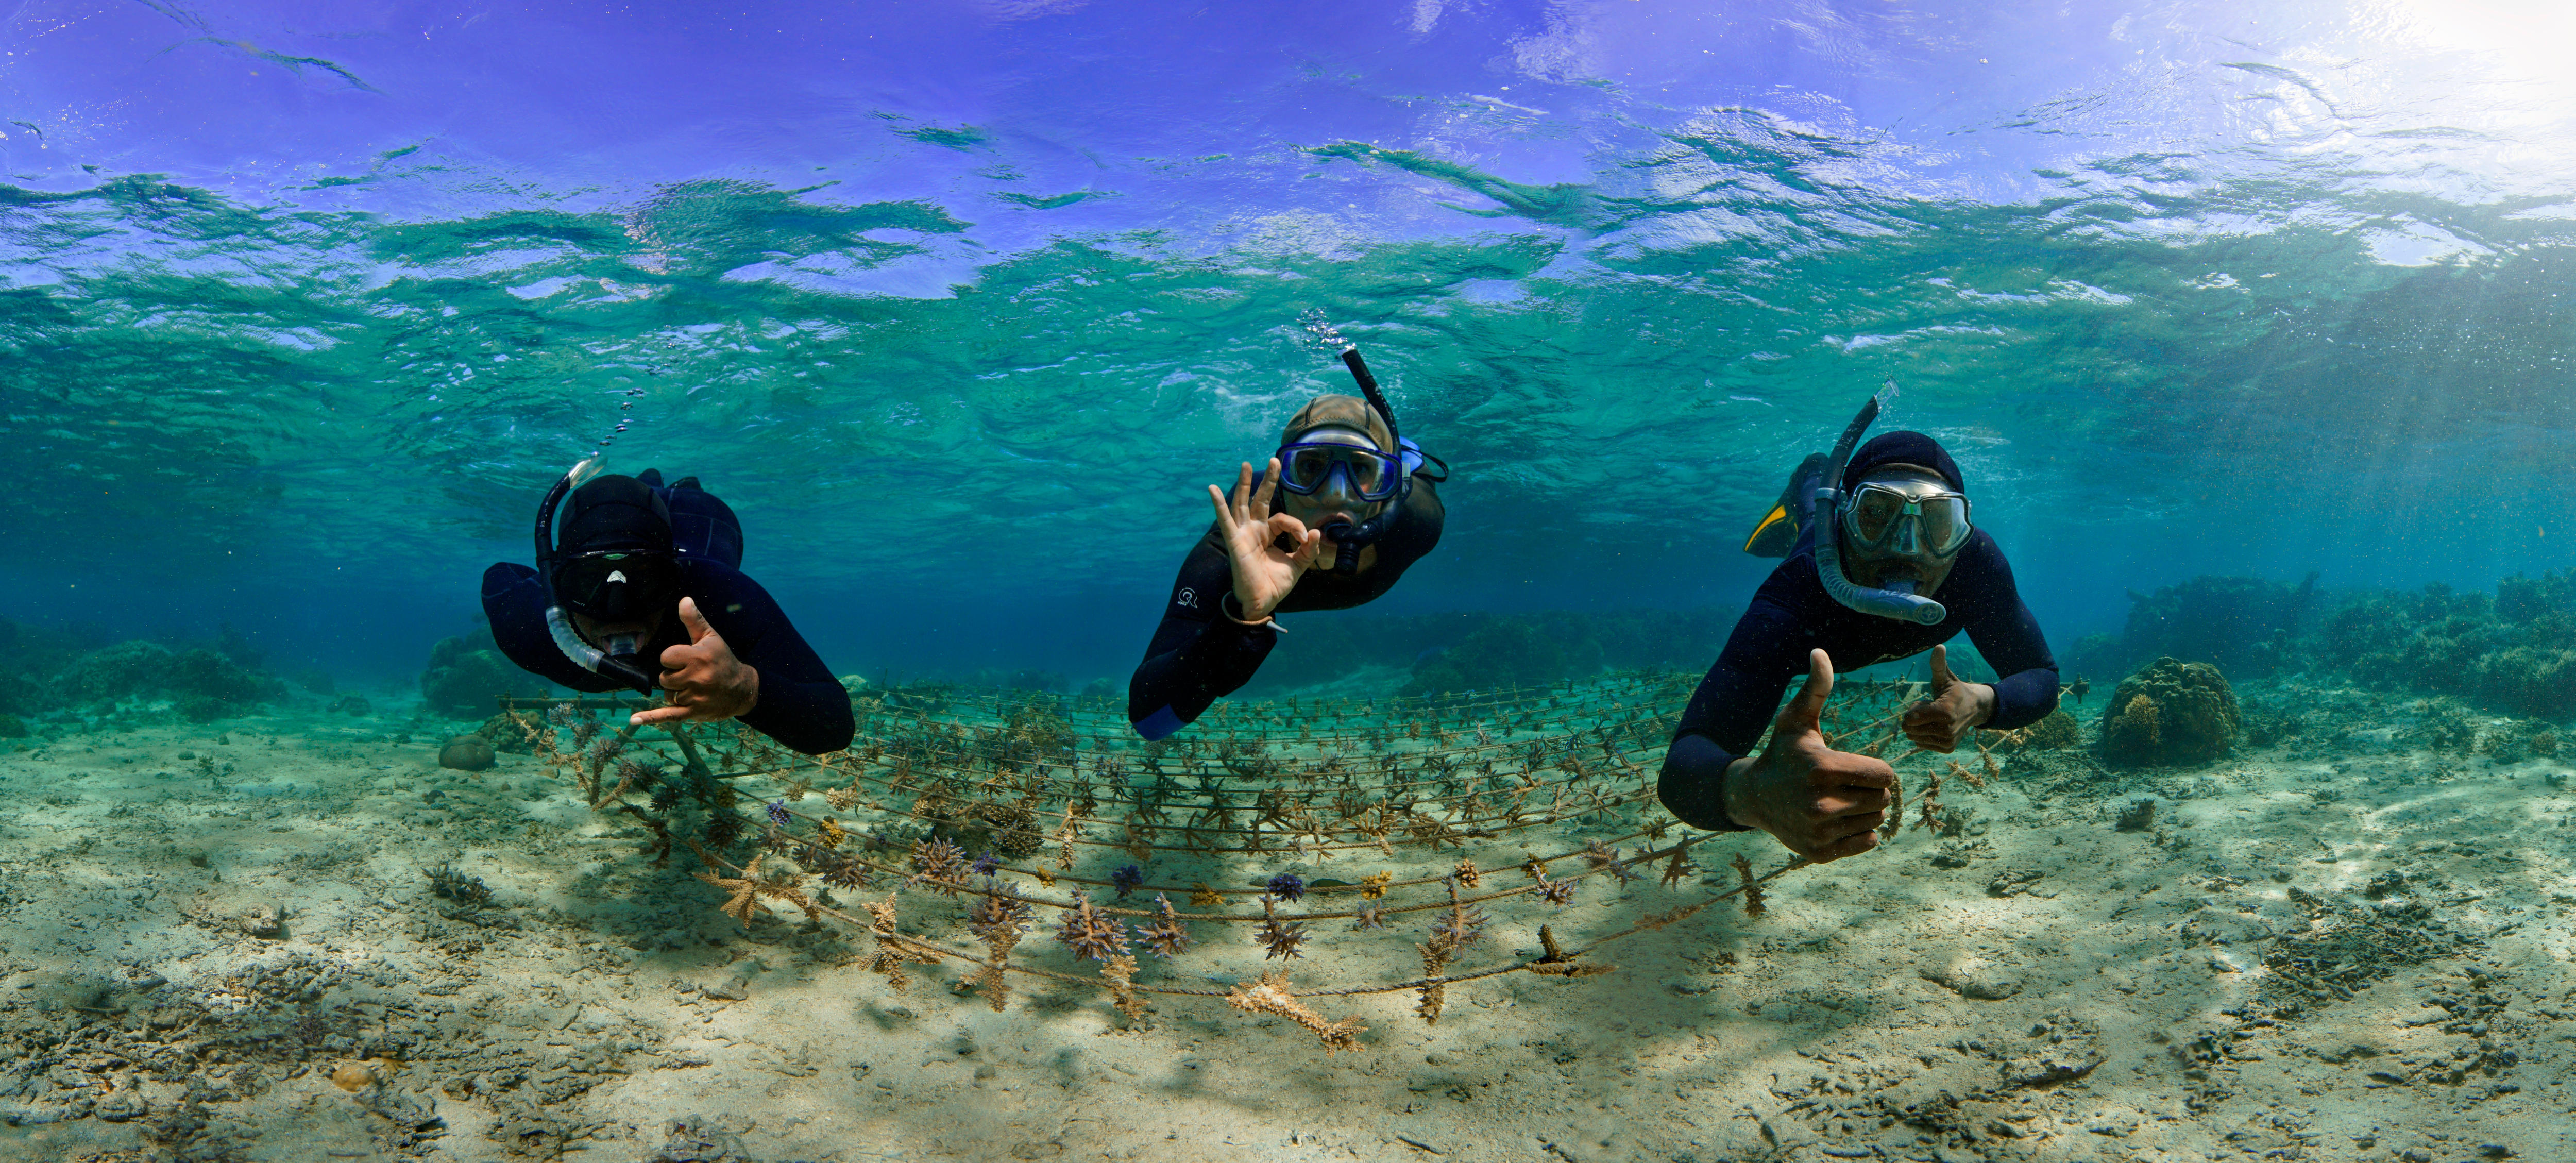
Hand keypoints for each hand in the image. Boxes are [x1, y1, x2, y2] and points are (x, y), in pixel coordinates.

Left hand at [632, 597, 759, 726]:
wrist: (743, 689)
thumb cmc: (723, 660)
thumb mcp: (711, 638)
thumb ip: (694, 620)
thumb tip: (684, 600)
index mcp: (698, 658)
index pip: (666, 658)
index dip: (672, 658)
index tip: (686, 659)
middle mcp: (696, 678)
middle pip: (664, 679)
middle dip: (674, 677)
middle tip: (692, 675)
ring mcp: (695, 698)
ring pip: (668, 695)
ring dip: (676, 692)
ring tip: (693, 689)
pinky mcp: (694, 713)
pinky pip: (667, 715)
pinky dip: (650, 718)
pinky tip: (633, 720)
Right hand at [1207, 458, 1321, 621]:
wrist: (1263, 602)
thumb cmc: (1276, 584)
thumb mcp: (1298, 564)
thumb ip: (1308, 549)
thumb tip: (1316, 532)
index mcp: (1268, 534)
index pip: (1284, 519)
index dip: (1297, 526)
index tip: (1305, 539)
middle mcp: (1255, 530)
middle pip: (1261, 500)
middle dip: (1269, 481)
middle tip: (1276, 460)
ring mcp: (1243, 534)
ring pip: (1243, 504)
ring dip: (1245, 484)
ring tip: (1246, 464)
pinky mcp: (1235, 542)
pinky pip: (1226, 521)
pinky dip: (1219, 505)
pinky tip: (1212, 489)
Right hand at [1722, 649, 1893, 863]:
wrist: (1754, 797)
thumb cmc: (1783, 753)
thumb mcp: (1796, 720)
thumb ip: (1815, 688)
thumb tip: (1819, 652)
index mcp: (1822, 769)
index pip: (1884, 774)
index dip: (1875, 768)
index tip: (1855, 766)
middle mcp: (1821, 803)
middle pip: (1882, 798)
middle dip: (1871, 788)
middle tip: (1848, 784)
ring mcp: (1820, 831)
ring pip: (1876, 819)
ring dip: (1866, 809)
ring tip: (1842, 799)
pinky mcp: (1819, 852)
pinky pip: (1866, 841)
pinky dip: (1860, 831)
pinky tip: (1839, 819)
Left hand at [1900, 644, 1994, 753]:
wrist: (1974, 708)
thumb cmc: (1954, 691)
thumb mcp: (1945, 677)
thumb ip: (1938, 664)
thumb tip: (1938, 646)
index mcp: (1944, 712)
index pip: (1910, 718)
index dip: (1913, 708)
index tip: (1927, 702)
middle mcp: (1946, 730)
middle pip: (1909, 729)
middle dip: (1914, 717)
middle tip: (1930, 709)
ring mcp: (1947, 741)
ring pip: (1914, 738)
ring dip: (1919, 726)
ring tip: (1934, 717)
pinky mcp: (1947, 748)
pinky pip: (1921, 744)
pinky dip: (1924, 735)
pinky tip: (1937, 726)